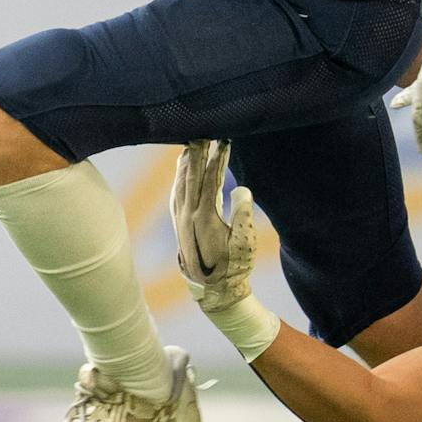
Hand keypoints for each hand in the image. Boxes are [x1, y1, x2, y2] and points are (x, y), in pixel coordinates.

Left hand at [169, 140, 258, 314]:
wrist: (213, 290)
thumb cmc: (234, 267)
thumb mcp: (245, 243)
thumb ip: (243, 214)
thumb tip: (241, 188)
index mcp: (206, 216)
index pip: (211, 178)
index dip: (218, 158)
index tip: (225, 140)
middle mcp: (189, 214)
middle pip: (192, 174)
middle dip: (198, 151)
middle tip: (204, 131)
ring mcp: (181, 218)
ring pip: (181, 181)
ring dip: (187, 160)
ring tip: (193, 142)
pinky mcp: (179, 222)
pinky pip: (176, 191)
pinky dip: (179, 175)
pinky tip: (182, 168)